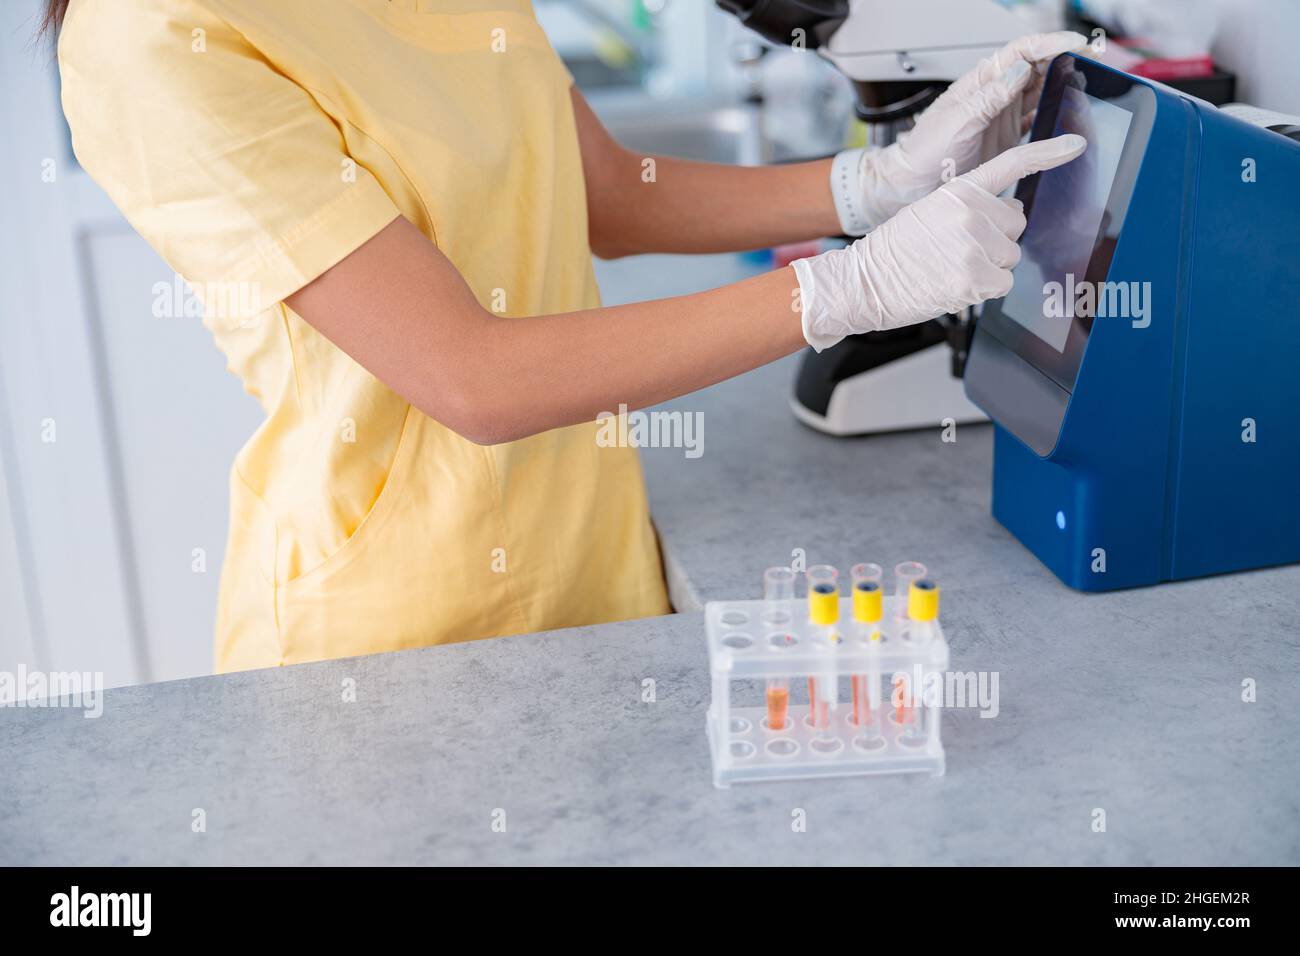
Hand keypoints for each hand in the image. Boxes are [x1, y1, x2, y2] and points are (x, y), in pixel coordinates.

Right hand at [795, 134, 1087, 350]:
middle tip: (960, 248)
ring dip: (988, 266)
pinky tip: (955, 284)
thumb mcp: (929, 211)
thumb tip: (1011, 214)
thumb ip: (970, 205)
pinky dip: (982, 288)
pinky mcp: (976, 278)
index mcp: (959, 190)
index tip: (1076, 144)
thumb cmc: (893, 251)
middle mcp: (971, 213)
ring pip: (1010, 256)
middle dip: (998, 237)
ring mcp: (975, 246)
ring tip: (952, 268)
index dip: (1048, 153)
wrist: (864, 281)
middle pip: (1016, 223)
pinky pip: (1001, 284)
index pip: (1012, 165)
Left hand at [831, 31, 1088, 233]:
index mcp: (982, 81)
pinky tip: (1071, 119)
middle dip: (1067, 61)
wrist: (912, 185)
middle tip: (1094, 63)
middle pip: (1040, 68)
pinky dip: (1057, 118)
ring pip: (1043, 93)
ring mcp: (1005, 117)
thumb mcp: (957, 120)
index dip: (1051, 43)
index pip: (1023, 51)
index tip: (1078, 44)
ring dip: (1065, 88)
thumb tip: (1021, 69)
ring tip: (1089, 87)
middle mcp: (996, 95)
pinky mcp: (1009, 140)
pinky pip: (1040, 122)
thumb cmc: (924, 151)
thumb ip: (990, 96)